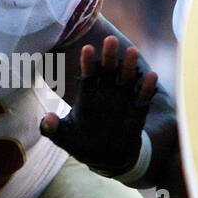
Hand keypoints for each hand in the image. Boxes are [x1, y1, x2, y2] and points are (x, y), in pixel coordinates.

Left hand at [40, 36, 156, 176]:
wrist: (106, 158)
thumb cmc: (82, 143)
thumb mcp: (65, 138)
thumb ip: (53, 129)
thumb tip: (46, 119)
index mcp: (88, 96)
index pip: (87, 75)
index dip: (87, 62)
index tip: (87, 48)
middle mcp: (106, 93)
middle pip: (108, 70)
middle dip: (109, 56)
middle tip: (110, 40)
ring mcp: (123, 100)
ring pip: (127, 78)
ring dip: (129, 66)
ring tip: (131, 51)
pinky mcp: (138, 110)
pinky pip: (143, 96)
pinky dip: (146, 87)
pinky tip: (150, 76)